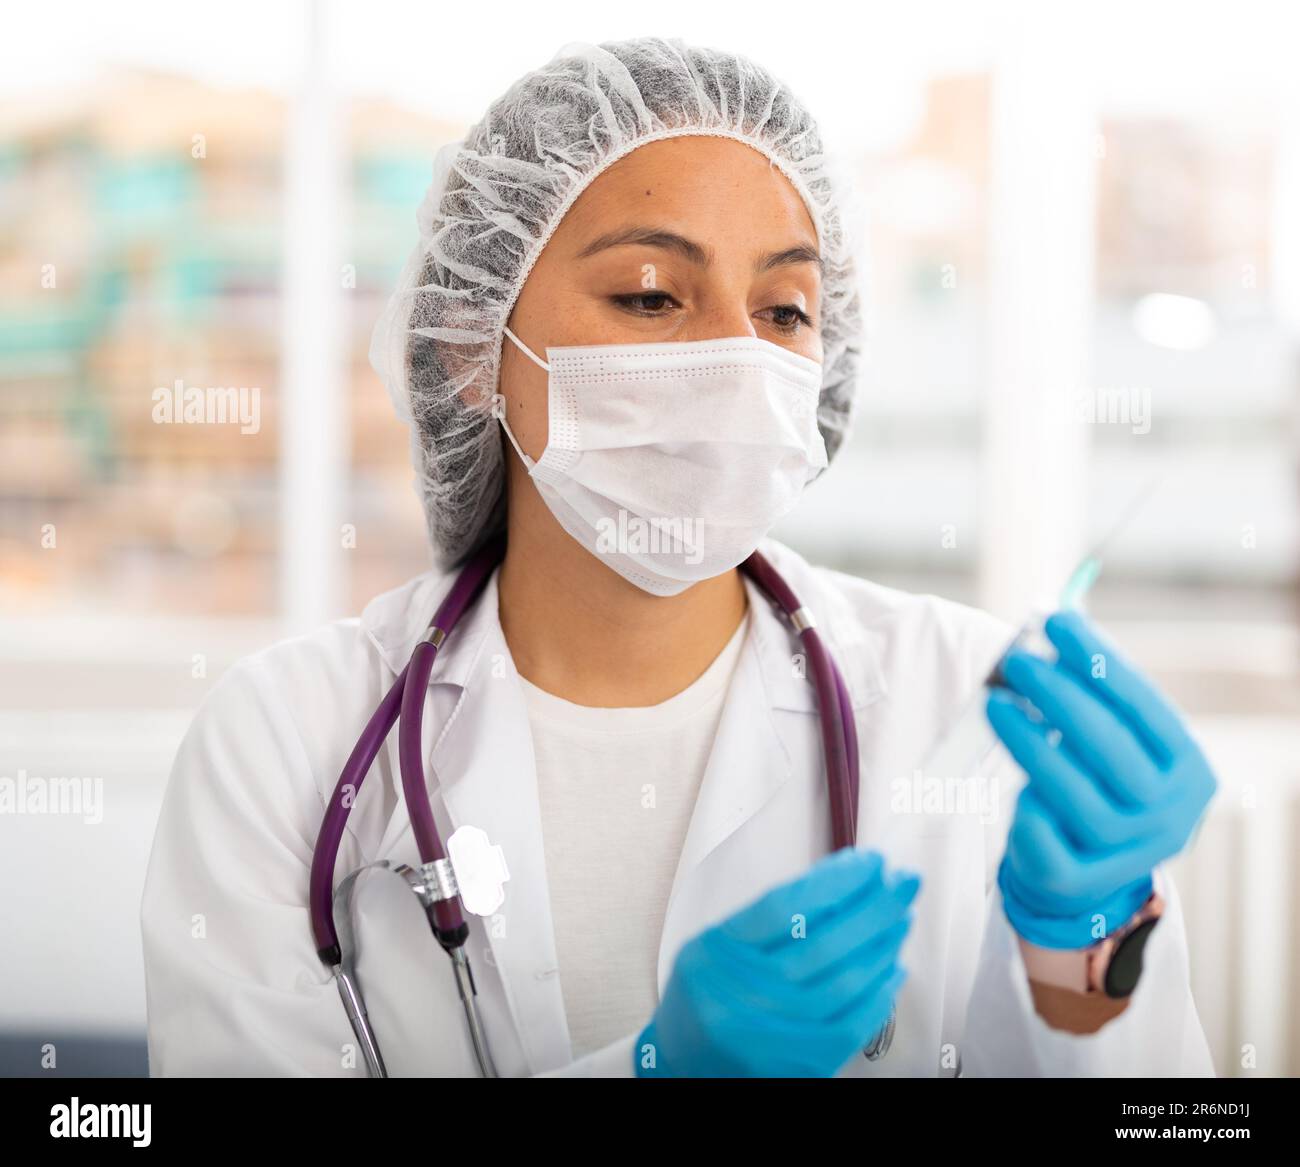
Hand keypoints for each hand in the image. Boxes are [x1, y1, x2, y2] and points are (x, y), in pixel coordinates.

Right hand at [635, 848, 918, 1076]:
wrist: (687, 1062)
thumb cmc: (708, 993)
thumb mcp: (718, 944)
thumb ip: (768, 919)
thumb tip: (841, 883)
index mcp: (718, 952)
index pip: (785, 906)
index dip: (835, 879)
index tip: (868, 861)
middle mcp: (744, 992)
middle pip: (823, 941)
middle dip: (874, 906)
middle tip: (904, 881)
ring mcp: (772, 1032)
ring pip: (844, 981)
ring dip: (882, 944)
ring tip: (902, 917)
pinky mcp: (800, 1062)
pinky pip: (852, 1024)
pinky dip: (879, 993)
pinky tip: (893, 967)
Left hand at [986, 609, 1216, 948]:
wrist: (1087, 861)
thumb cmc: (1097, 776)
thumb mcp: (1111, 734)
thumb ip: (1091, 687)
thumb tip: (1053, 618)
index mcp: (1188, 770)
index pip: (1147, 709)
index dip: (1100, 663)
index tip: (1056, 622)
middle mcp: (1169, 815)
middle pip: (1114, 753)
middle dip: (1062, 700)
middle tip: (1018, 662)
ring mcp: (1129, 855)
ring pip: (1079, 799)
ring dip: (1032, 745)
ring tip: (995, 705)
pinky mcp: (1081, 883)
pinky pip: (1049, 846)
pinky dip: (1029, 812)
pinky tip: (1014, 785)